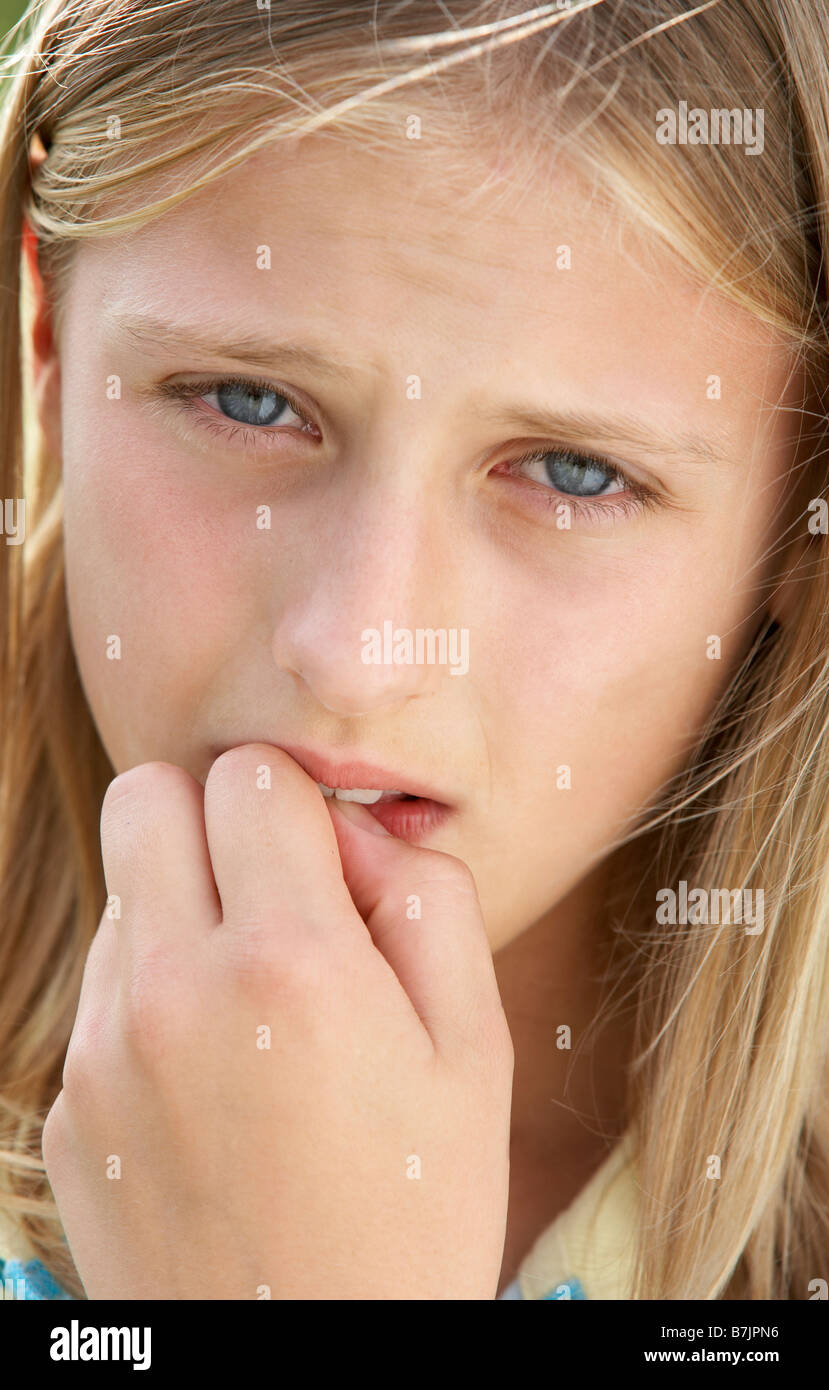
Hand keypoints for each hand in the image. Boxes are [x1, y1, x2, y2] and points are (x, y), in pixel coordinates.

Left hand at [41, 744, 513, 1298]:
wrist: (309, 1371)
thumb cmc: (415, 1213)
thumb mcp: (475, 1049)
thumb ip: (424, 897)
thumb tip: (349, 831)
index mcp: (288, 965)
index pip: (251, 775)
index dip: (302, 805)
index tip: (331, 869)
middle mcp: (172, 993)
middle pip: (145, 796)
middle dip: (214, 818)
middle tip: (276, 897)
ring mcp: (102, 1051)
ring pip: (121, 888)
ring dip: (182, 907)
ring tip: (253, 1005)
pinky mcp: (70, 1105)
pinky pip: (101, 985)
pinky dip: (151, 988)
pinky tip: (213, 1069)